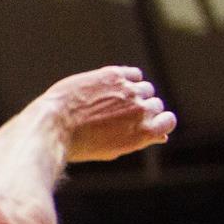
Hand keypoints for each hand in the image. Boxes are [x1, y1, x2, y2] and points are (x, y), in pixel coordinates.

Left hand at [41, 65, 175, 162]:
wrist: (54, 125)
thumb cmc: (80, 144)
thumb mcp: (114, 149)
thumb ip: (140, 140)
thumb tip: (161, 136)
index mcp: (144, 132)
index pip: (169, 121)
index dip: (160, 121)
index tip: (150, 122)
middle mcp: (140, 110)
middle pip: (155, 104)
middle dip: (143, 109)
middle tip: (120, 116)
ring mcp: (128, 90)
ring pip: (144, 88)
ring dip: (134, 94)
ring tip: (112, 103)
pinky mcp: (113, 75)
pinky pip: (133, 73)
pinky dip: (128, 79)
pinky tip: (114, 86)